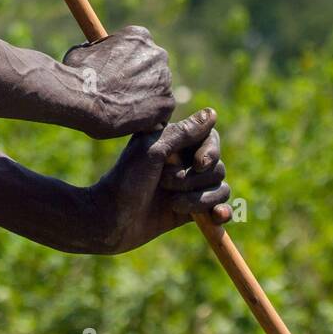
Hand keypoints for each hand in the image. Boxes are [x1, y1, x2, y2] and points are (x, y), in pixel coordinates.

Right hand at [63, 26, 174, 138]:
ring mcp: (165, 78)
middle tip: (123, 94)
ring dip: (145, 99)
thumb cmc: (79, 73)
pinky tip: (132, 122)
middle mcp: (157, 53)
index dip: (129, 62)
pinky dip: (150, 118)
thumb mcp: (83, 50)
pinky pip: (162, 111)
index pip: (140, 48)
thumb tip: (95, 52)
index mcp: (139, 36)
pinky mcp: (167, 102)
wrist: (85, 98)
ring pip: (158, 90)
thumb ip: (97, 50)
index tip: (119, 74)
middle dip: (141, 80)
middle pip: (153, 68)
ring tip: (123, 110)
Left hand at [82, 107, 231, 254]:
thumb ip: (183, 132)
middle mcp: (183, 162)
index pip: (210, 139)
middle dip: (194, 179)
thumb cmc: (127, 179)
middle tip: (165, 184)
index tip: (198, 164)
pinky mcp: (191, 211)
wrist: (110, 220)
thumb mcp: (152, 150)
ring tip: (176, 205)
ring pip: (219, 188)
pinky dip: (222, 212)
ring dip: (201, 199)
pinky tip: (218, 216)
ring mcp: (188, 187)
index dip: (210, 152)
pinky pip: (218, 208)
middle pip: (216, 167)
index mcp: (173, 142)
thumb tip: (212, 113)